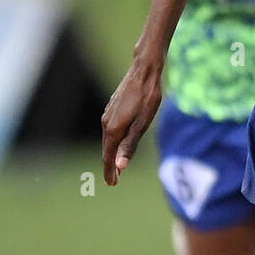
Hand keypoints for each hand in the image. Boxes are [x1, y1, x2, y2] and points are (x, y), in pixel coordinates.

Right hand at [101, 55, 162, 186]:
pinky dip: (112, 141)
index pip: (109, 156)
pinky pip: (110, 130)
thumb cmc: (147, 97)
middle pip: (107, 149)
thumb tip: (120, 166)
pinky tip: (118, 143)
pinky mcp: (112, 108)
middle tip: (113, 181)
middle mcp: (106, 122)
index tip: (112, 184)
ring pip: (107, 139)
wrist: (144, 70)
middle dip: (110, 165)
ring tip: (116, 166)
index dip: (111, 171)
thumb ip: (130, 145)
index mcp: (113, 129)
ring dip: (111, 154)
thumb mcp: (142, 124)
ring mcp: (108, 114)